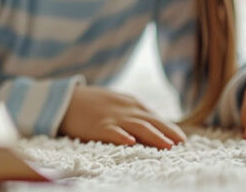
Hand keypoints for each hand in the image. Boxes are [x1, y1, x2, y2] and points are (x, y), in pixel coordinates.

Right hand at [59, 85, 186, 148]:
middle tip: (182, 143)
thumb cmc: (91, 104)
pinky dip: (121, 136)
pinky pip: (111, 131)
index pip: (154, 116)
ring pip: (137, 126)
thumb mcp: (116, 102)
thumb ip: (133, 112)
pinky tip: (130, 142)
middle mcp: (124, 109)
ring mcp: (111, 117)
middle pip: (150, 121)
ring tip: (167, 145)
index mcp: (130, 103)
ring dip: (154, 135)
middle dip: (167, 131)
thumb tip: (154, 125)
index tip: (181, 139)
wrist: (64, 100)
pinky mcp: (97, 126)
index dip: (169, 127)